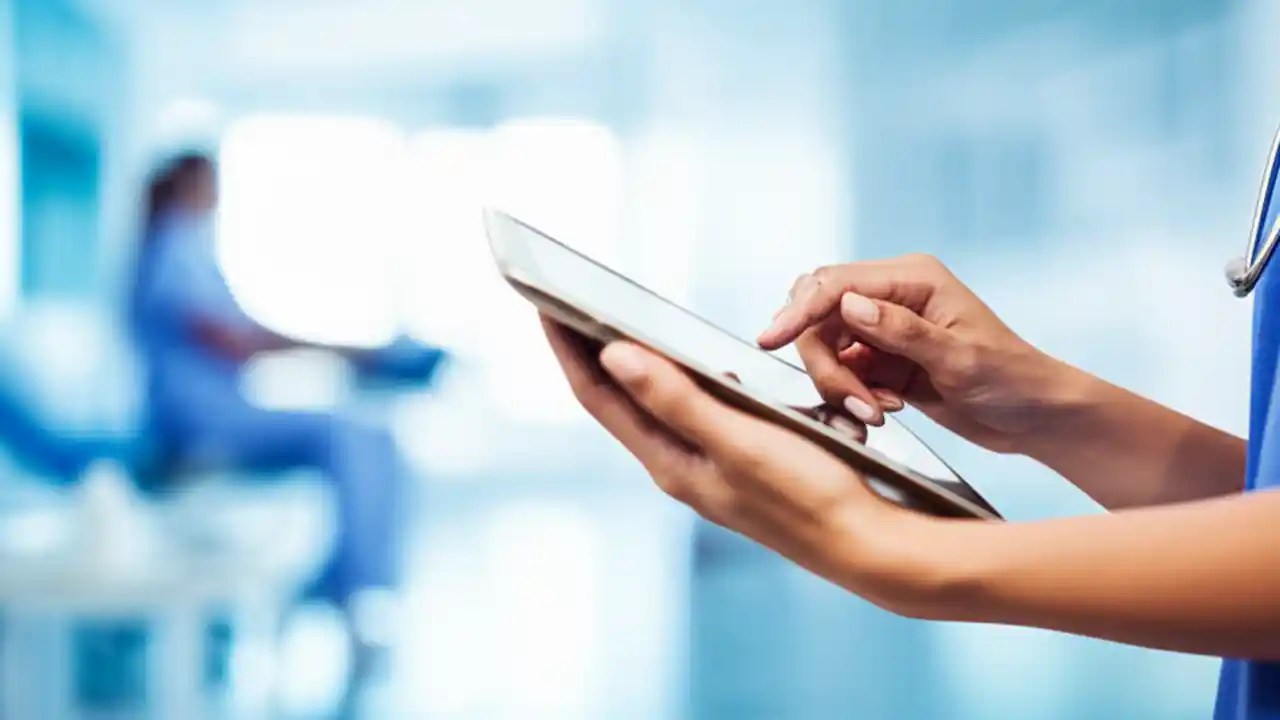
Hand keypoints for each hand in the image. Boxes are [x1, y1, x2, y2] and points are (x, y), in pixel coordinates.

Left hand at [540, 316, 946, 611]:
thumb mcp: (739, 441)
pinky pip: (688, 412)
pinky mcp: (734, 461)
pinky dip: (676, 379)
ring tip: (609, 322)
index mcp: (670, 461)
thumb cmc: (811, 494)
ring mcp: (705, 465)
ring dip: (628, 363)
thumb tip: (613, 355)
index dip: (567, 347)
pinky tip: (686, 362)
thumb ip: (676, 400)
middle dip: (586, 350)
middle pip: (616, 399)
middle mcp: (678, 465)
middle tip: (565, 301)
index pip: (599, 396)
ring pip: (651, 405)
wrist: (867, 544)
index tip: (542, 301)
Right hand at [758, 254, 1076, 453]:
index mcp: (912, 279)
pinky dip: (851, 396)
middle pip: (820, 315)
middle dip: (823, 361)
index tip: (770, 339)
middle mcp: (892, 297)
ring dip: (840, 385)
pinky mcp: (881, 360)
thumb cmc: (1011, 380)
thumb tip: (848, 305)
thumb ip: (900, 331)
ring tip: (877, 413)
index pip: (835, 285)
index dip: (799, 311)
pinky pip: (841, 372)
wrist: (1034, 417)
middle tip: (854, 403)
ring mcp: (883, 329)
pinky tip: (883, 411)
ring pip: (825, 347)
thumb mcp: (959, 357)